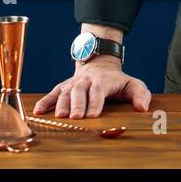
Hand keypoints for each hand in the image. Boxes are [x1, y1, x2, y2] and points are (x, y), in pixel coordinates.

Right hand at [33, 55, 151, 117]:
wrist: (99, 64)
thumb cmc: (117, 80)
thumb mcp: (133, 84)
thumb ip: (140, 94)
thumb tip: (142, 107)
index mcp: (103, 80)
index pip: (98, 90)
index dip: (95, 102)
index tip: (93, 114)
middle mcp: (86, 81)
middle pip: (80, 91)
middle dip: (78, 104)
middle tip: (76, 117)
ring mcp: (73, 83)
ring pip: (65, 92)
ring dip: (61, 104)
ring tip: (60, 116)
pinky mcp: (63, 86)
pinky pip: (52, 93)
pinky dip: (45, 101)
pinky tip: (38, 111)